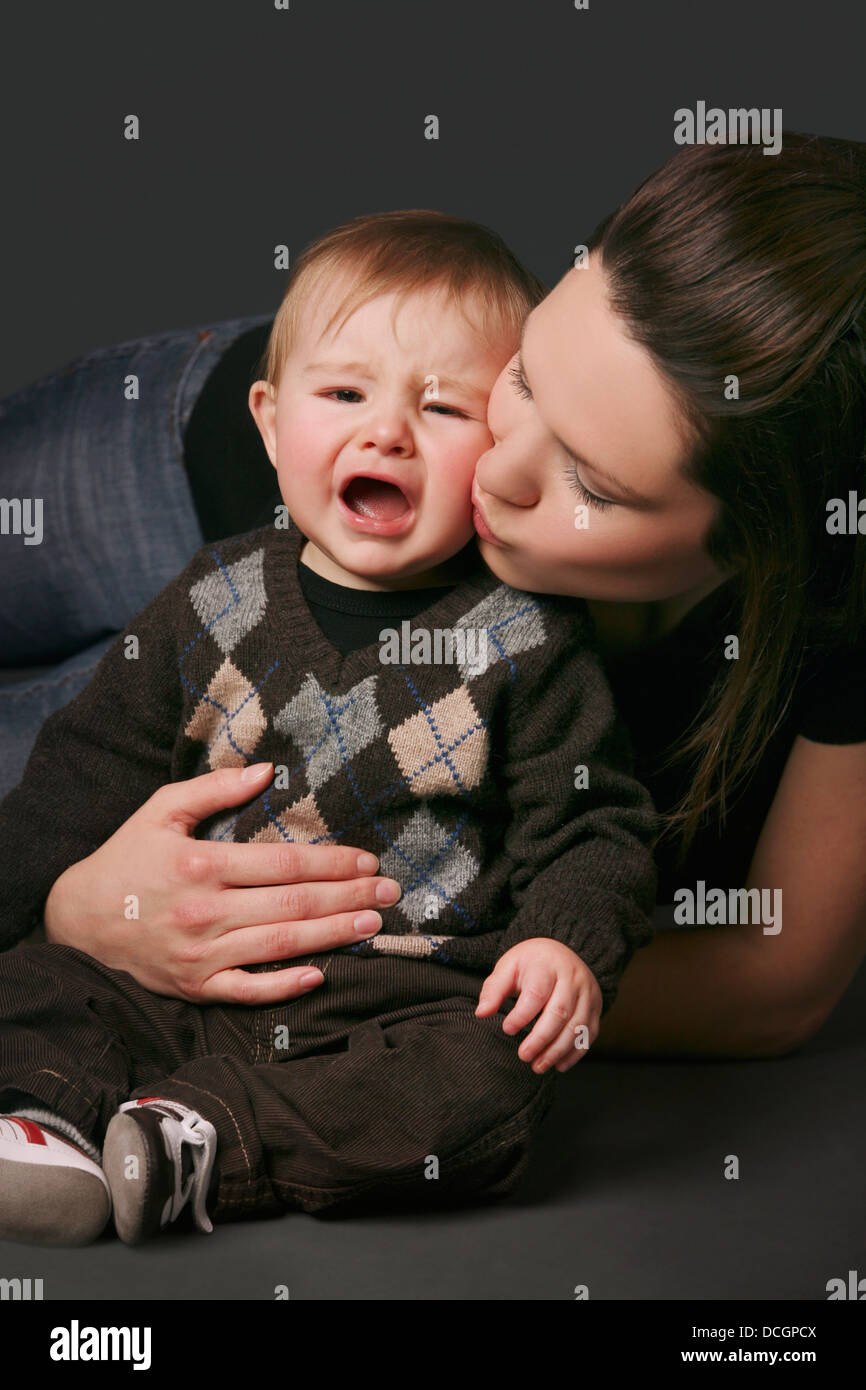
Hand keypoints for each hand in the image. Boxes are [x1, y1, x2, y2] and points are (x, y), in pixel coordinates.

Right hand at [43, 762, 399, 1004]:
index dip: (332, 861)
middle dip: (349, 897)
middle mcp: (207, 913)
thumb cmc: (126, 859)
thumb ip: (214, 789)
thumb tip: (266, 770)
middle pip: (294, 904)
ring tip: (373, 925)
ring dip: (334, 935)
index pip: (285, 863)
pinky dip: (286, 986)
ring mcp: (202, 956)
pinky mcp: (196, 987)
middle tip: (389, 891)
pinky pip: (248, 991)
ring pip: (282, 945)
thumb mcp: (161, 811)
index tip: (367, 859)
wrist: (76, 922)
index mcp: (202, 866)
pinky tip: (321, 974)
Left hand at [474, 937, 602, 1074]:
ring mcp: (588, 993)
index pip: (537, 993)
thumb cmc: (530, 964)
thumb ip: (494, 989)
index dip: (522, 1015)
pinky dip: (575, 1053)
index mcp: (547, 965)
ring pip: (577, 1026)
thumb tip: (481, 1013)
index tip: (507, 1029)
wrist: (560, 954)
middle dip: (541, 1038)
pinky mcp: (596, 1007)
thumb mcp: (508, 967)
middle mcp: (572, 978)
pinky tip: (558, 1065)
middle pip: (560, 1012)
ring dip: (557, 1051)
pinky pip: (589, 1034)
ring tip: (538, 1066)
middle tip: (523, 1056)